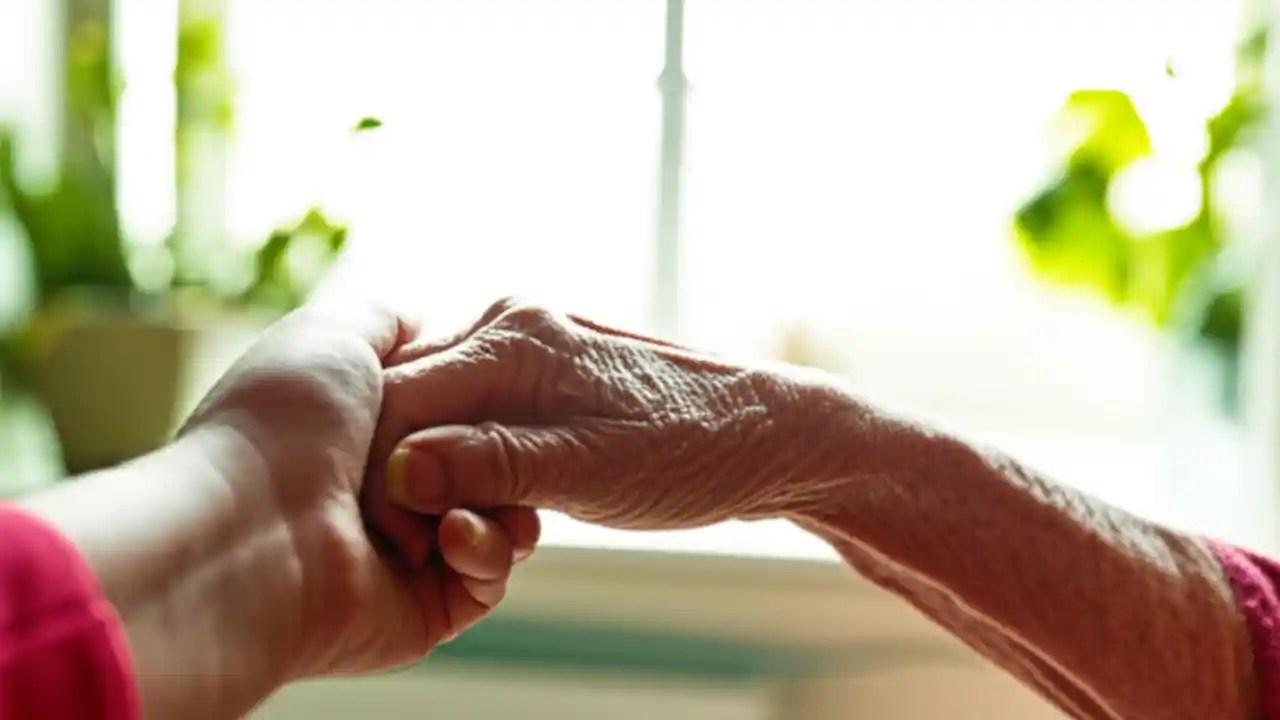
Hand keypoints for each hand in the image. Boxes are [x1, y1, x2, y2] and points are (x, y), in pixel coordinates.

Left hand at [179, 303, 539, 678]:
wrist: (252, 533)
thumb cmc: (282, 426)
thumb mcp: (333, 336)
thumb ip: (386, 322)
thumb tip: (427, 327)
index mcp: (357, 435)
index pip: (450, 412)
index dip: (479, 396)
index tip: (500, 382)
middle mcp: (380, 494)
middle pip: (483, 463)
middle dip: (499, 445)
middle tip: (492, 436)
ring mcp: (404, 555)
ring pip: (499, 519)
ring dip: (499, 498)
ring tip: (462, 495)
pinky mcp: (425, 609)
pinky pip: (487, 576)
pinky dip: (485, 548)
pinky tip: (452, 532)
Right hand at [369, 298, 850, 532]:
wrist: (770, 437)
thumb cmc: (692, 451)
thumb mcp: (588, 469)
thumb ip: (491, 464)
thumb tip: (401, 471)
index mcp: (514, 337)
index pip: (400, 400)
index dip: (383, 476)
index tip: (403, 541)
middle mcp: (511, 325)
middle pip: (409, 401)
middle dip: (410, 477)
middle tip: (441, 542)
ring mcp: (527, 348)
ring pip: (440, 413)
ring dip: (443, 475)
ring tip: (486, 524)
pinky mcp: (543, 378)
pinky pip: (475, 417)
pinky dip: (473, 465)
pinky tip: (499, 502)